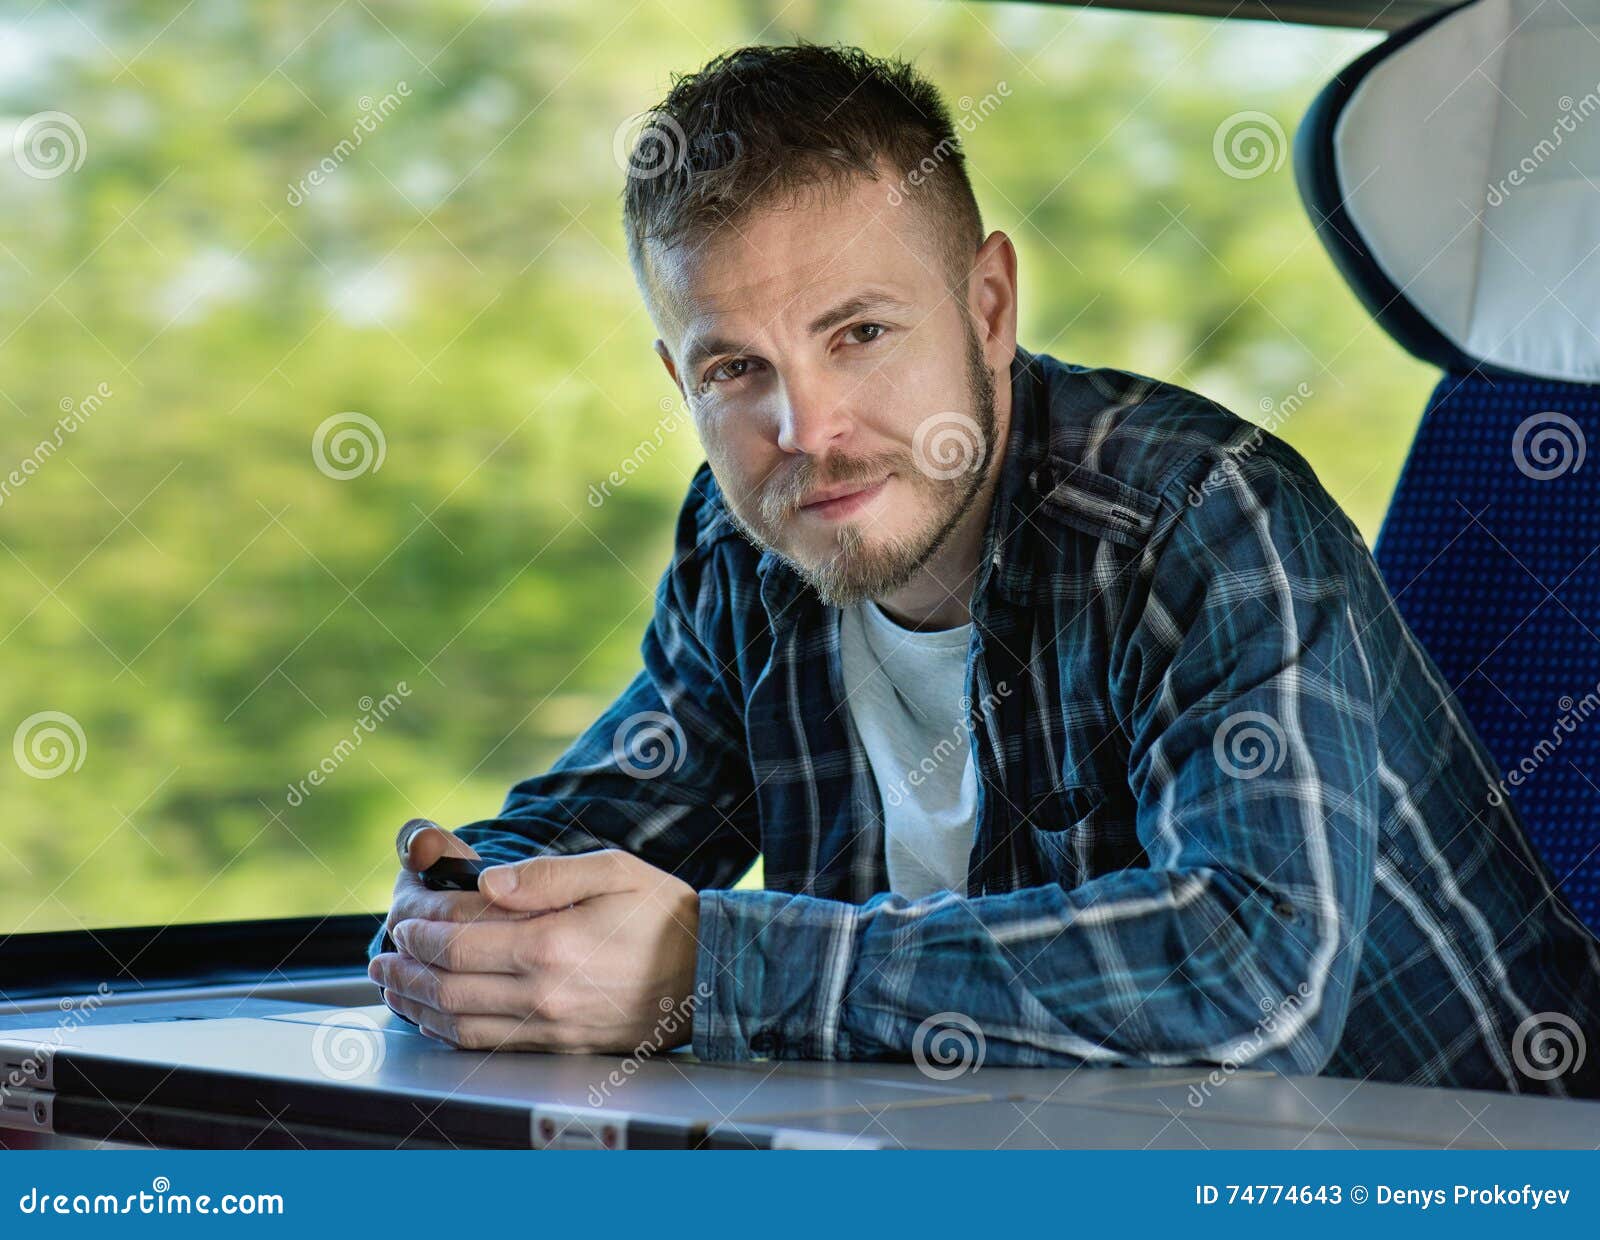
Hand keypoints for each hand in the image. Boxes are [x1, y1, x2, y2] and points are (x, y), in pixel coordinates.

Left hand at [367, 848, 701, 1053]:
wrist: (712, 974)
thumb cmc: (664, 916)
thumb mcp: (612, 871)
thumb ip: (544, 875)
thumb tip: (486, 883)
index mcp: (551, 945)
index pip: (457, 941)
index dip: (421, 928)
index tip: (405, 915)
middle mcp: (544, 994)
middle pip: (447, 985)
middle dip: (404, 967)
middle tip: (382, 952)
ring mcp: (550, 1026)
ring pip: (458, 1023)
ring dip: (415, 1003)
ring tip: (391, 984)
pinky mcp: (559, 1046)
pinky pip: (486, 1044)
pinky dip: (447, 1030)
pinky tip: (433, 1015)